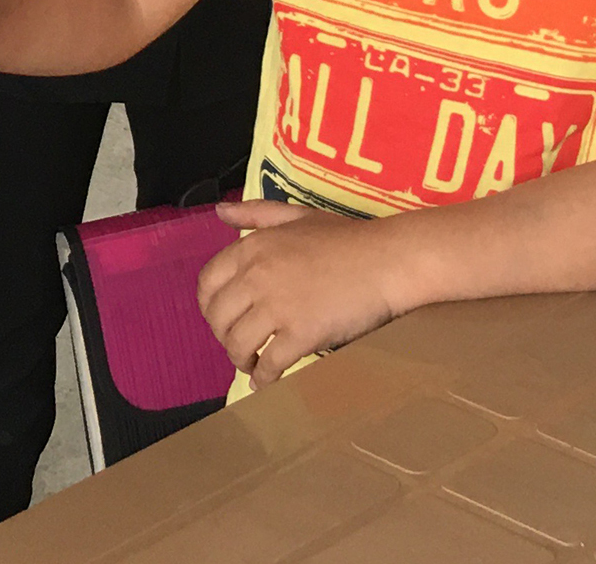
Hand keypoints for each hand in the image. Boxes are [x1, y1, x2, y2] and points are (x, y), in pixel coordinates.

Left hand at [198, 198, 408, 384]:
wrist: (387, 261)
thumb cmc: (347, 238)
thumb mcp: (297, 216)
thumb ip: (256, 213)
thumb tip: (219, 213)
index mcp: (253, 247)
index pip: (208, 282)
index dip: (210, 306)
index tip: (223, 317)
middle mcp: (257, 275)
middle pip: (218, 317)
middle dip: (223, 336)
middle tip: (239, 344)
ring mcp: (278, 306)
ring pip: (237, 344)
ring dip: (240, 360)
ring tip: (252, 364)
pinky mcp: (301, 334)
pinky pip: (269, 363)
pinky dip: (263, 378)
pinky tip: (267, 382)